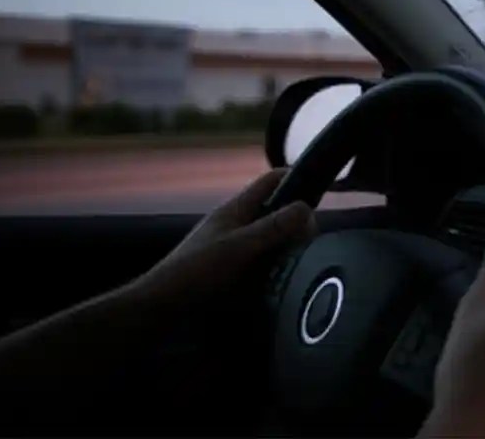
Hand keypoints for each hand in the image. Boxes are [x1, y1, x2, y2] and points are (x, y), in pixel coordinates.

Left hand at [130, 169, 317, 314]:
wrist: (162, 306)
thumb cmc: (196, 271)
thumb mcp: (239, 247)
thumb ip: (272, 227)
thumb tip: (306, 207)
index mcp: (236, 209)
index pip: (271, 181)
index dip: (296, 177)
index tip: (321, 189)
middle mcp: (237, 224)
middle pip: (277, 211)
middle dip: (297, 222)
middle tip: (310, 241)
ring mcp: (235, 247)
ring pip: (273, 238)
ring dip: (288, 247)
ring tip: (302, 261)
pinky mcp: (234, 269)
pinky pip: (264, 261)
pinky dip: (277, 266)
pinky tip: (284, 279)